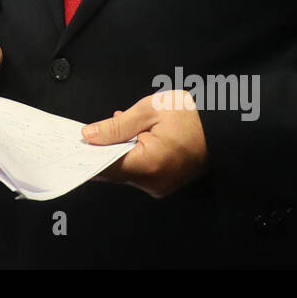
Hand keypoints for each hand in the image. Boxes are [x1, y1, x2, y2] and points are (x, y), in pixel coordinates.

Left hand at [81, 89, 208, 198]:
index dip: (86, 157)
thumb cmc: (190, 115)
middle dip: (101, 152)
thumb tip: (87, 136)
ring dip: (118, 152)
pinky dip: (133, 157)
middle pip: (114, 171)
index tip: (71, 146)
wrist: (225, 127)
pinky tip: (135, 137)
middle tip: (91, 131)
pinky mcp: (166, 185)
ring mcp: (161, 187)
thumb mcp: (150, 110)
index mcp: (148, 165)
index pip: (104, 168)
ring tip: (121, 125)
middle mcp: (153, 184)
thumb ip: (116, 125)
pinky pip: (140, 173)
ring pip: (126, 172)